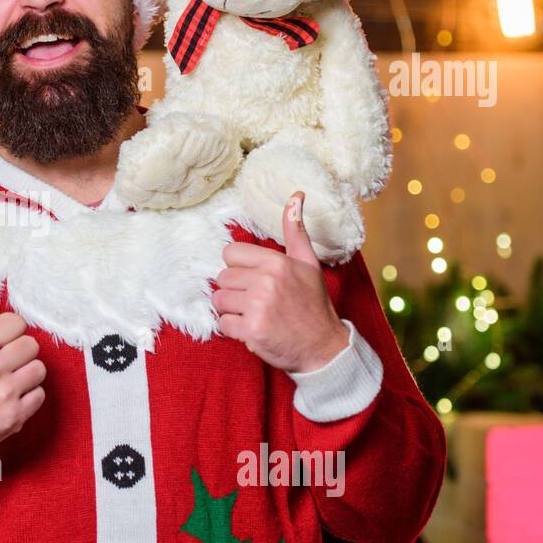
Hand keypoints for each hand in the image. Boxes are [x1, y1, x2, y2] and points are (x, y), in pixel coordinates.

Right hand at [0, 264, 46, 448]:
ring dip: (26, 373)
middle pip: (31, 345)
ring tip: (6, 380)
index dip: (8, 332)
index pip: (16, 322)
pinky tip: (8, 398)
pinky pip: (40, 395)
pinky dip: (28, 396)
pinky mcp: (14, 417)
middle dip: (18, 352)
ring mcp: (3, 395)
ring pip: (39, 369)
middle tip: (0, 363)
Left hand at [212, 191, 349, 372]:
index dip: (238, 268)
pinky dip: (234, 329)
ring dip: (231, 311)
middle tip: (256, 302)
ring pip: (219, 300)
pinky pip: (223, 323)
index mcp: (276, 262)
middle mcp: (266, 282)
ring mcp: (257, 306)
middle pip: (222, 278)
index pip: (230, 253)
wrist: (323, 347)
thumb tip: (296, 196)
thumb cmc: (313, 304)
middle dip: (234, 291)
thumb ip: (295, 231)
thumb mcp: (308, 263)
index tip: (254, 280)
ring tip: (254, 315)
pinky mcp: (251, 330)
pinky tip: (253, 329)